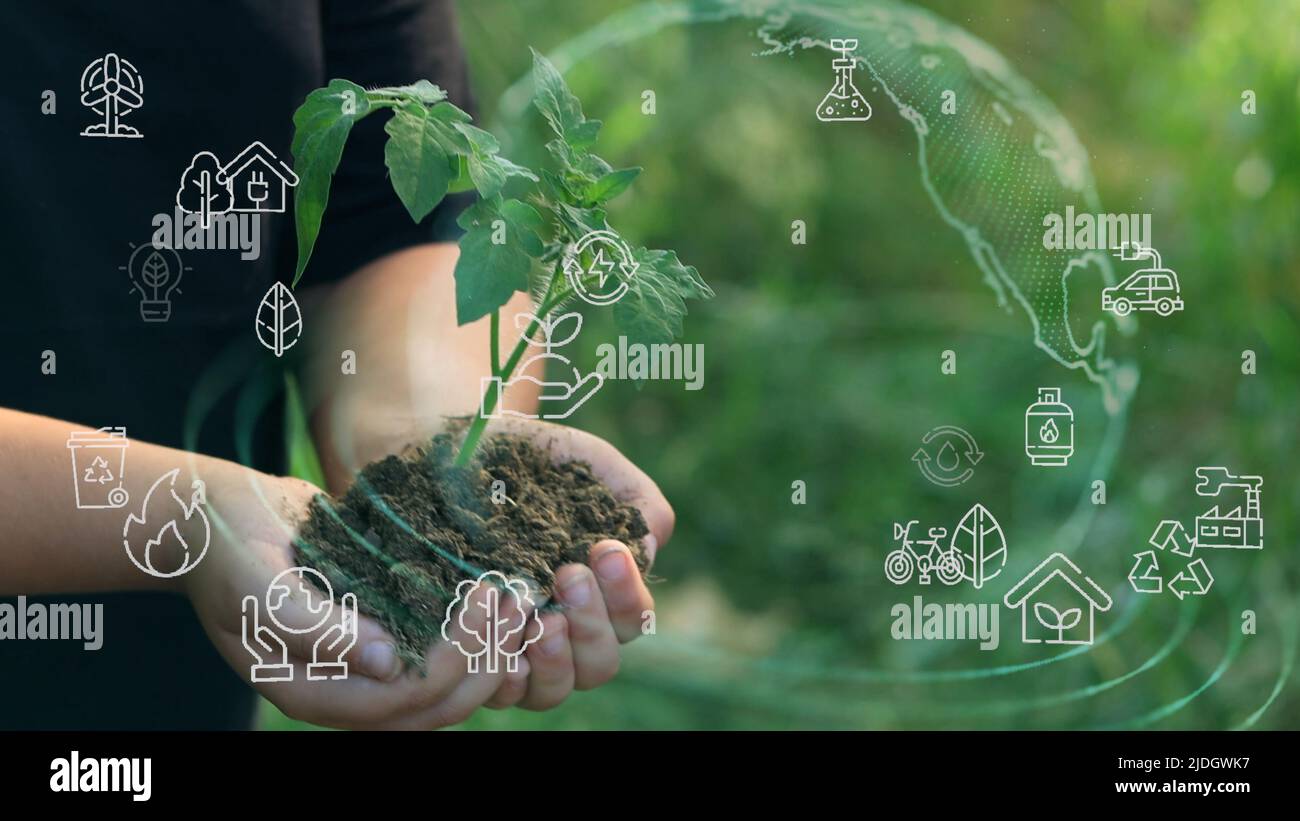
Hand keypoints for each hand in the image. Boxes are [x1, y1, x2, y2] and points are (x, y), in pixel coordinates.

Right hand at [183, 465, 546, 728]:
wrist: (216, 516)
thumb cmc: (228, 548)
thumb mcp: (257, 586)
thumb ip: (315, 628)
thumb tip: (385, 663)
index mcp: (313, 691)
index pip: (404, 699)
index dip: (455, 656)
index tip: (483, 594)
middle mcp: (346, 689)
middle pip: (438, 704)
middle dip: (487, 657)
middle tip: (518, 598)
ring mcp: (367, 663)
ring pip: (446, 685)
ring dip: (491, 649)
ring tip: (521, 596)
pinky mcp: (383, 630)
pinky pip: (438, 649)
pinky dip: (474, 631)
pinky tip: (501, 592)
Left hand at [471, 418, 673, 711]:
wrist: (447, 451)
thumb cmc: (526, 460)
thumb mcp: (588, 464)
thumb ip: (635, 500)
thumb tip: (649, 551)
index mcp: (598, 592)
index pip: (631, 618)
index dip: (626, 593)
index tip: (604, 550)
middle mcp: (563, 630)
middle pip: (600, 664)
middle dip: (592, 623)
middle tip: (569, 576)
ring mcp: (517, 650)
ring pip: (555, 690)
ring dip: (557, 660)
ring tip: (542, 620)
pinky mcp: (472, 658)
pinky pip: (498, 694)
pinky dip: (507, 677)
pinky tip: (502, 646)